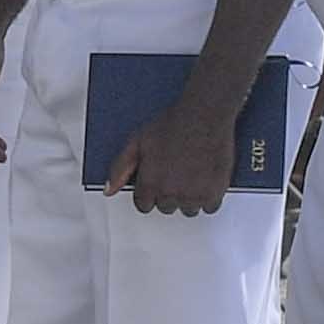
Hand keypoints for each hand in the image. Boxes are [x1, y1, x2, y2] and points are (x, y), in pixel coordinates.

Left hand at [110, 83, 243, 217]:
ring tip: (190, 175)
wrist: (204, 114)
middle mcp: (170, 193)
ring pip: (188, 209)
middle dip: (168, 193)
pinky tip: (205, 180)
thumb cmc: (173, 123)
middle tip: (174, 173)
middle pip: (166, 207)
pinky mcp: (214, 192)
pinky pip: (209, 207)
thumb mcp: (136, 141)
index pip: (143, 205)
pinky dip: (208, 197)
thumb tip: (109, 190)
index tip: (156, 183)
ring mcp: (193, 195)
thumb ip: (120, 168)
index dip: (149, 193)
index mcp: (150, 183)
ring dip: (188, 197)